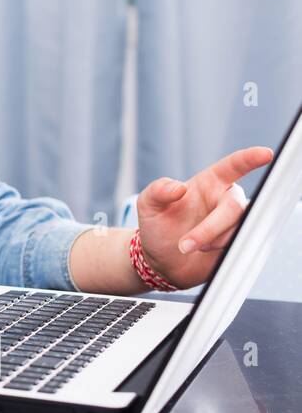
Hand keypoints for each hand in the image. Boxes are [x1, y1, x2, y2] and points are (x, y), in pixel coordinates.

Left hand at [135, 146, 273, 288]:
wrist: (161, 258)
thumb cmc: (157, 225)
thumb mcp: (148, 204)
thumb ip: (158, 190)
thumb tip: (179, 188)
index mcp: (208, 182)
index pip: (233, 166)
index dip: (250, 159)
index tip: (265, 154)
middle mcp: (225, 198)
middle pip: (234, 206)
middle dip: (210, 227)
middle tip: (185, 244)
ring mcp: (233, 221)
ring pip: (237, 228)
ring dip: (210, 241)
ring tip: (187, 246)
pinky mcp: (238, 241)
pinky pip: (238, 244)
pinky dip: (218, 250)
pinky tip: (202, 251)